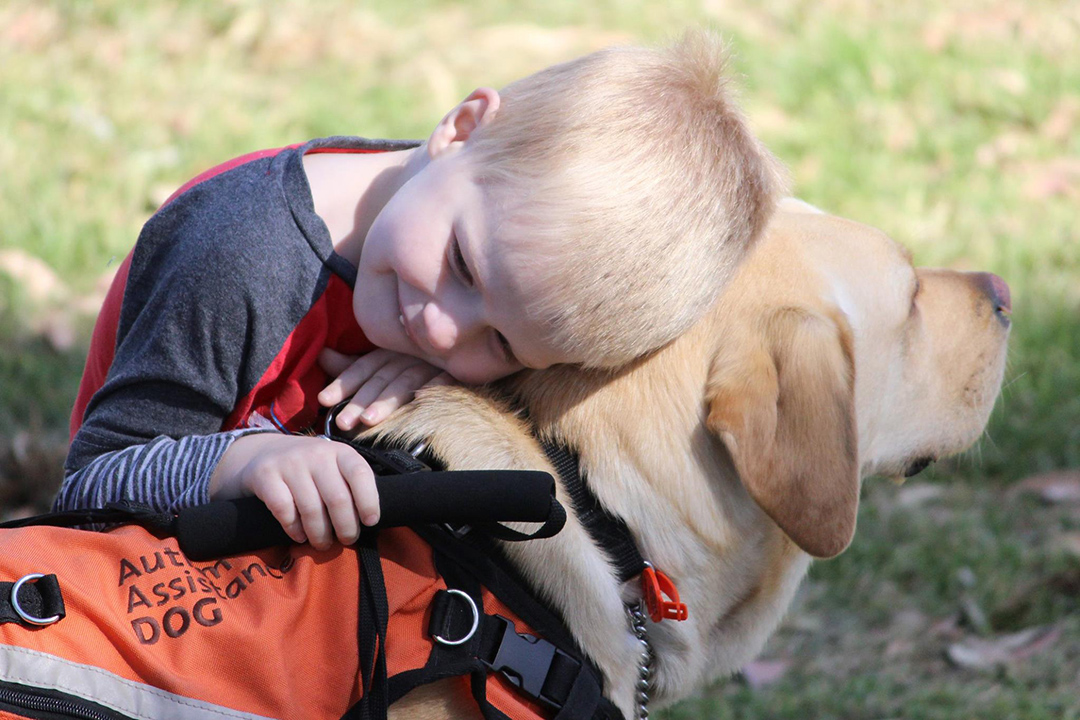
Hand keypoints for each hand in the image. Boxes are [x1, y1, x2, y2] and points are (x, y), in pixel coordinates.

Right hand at [209, 433, 377, 549]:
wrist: (264, 452)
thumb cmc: (310, 469)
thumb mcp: (334, 467)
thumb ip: (350, 485)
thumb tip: (369, 522)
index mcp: (340, 452)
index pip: (360, 474)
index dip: (369, 501)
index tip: (370, 522)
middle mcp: (316, 453)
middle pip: (337, 498)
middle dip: (345, 527)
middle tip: (346, 540)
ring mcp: (290, 463)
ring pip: (311, 508)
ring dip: (320, 534)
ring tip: (323, 543)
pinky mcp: (265, 475)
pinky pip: (284, 510)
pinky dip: (294, 529)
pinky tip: (299, 535)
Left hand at [318, 348, 453, 430]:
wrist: (454, 362)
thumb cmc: (410, 370)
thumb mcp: (379, 368)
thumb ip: (351, 367)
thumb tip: (322, 354)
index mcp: (387, 355)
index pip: (362, 369)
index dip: (343, 384)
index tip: (324, 400)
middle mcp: (405, 358)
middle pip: (379, 379)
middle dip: (360, 401)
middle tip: (343, 422)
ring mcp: (428, 366)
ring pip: (403, 384)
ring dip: (386, 401)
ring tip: (368, 421)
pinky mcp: (450, 376)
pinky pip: (440, 381)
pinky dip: (430, 389)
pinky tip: (418, 401)